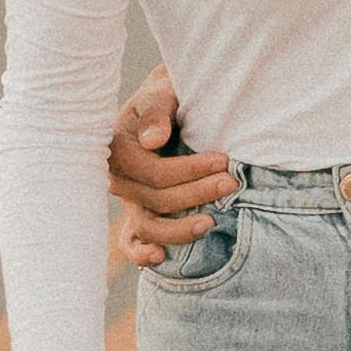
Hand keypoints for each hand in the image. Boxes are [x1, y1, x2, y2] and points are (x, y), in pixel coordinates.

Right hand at [105, 72, 237, 270]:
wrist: (166, 104)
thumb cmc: (165, 97)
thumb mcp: (161, 94)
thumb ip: (157, 112)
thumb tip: (153, 140)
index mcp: (118, 149)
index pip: (154, 172)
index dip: (189, 171)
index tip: (223, 161)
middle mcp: (120, 179)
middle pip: (156, 199)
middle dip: (196, 193)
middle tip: (231, 183)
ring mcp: (129, 200)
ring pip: (148, 226)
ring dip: (179, 230)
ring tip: (210, 223)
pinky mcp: (139, 213)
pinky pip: (131, 242)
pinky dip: (141, 253)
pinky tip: (161, 257)